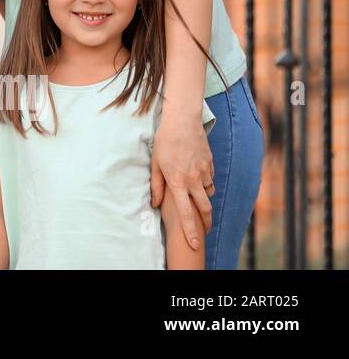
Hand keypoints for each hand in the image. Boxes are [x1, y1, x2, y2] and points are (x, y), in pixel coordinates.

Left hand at [150, 115, 214, 250]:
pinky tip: (197, 177)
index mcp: (178, 182)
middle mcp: (194, 180)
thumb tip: (154, 203)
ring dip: (203, 199)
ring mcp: (204, 172)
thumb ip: (155, 185)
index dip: (191, 231)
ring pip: (208, 193)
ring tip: (195, 197)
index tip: (195, 244)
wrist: (183, 121)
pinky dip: (205, 183)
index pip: (187, 214)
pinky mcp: (210, 164)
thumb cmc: (164, 142)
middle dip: (206, 223)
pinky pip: (210, 179)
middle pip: (204, 208)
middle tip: (205, 231)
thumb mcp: (155, 164)